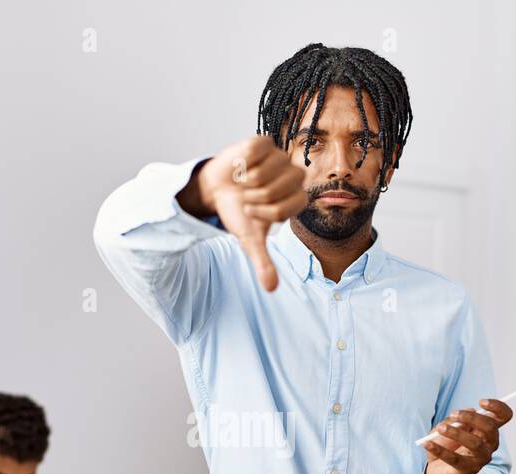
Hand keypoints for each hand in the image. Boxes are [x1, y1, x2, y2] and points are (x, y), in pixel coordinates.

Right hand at [182, 135, 307, 291]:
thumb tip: (270, 289)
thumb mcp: (249, 239)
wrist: (218, 189)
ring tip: (243, 182)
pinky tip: (240, 167)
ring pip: (265, 172)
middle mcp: (293, 176)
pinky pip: (255, 153)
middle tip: (247, 197)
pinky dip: (242, 164)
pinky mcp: (264, 142)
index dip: (264, 212)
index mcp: (297, 199)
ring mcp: (280, 157)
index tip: (254, 212)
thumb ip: (263, 262)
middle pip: (275, 191)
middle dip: (254, 199)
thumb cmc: (239, 212)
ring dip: (246, 181)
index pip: (285, 208)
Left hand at [422, 399, 513, 473]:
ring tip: (440, 428)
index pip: (504, 416)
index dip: (497, 407)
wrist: (436, 467)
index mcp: (487, 430)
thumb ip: (457, 419)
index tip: (481, 402)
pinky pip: (454, 459)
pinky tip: (427, 443)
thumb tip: (469, 410)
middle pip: (491, 427)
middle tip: (453, 414)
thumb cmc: (447, 443)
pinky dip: (439, 449)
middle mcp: (489, 444)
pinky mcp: (467, 470)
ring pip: (475, 443)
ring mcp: (480, 459)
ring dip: (456, 433)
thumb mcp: (449, 425)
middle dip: (472, 417)